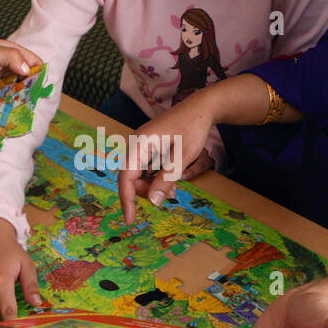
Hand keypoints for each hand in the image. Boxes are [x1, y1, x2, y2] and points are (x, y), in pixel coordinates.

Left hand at [0, 39, 40, 97]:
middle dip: (34, 85)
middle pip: (31, 76)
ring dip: (26, 94)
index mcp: (14, 53)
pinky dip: (16, 100)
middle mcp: (13, 67)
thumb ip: (12, 57)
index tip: (42, 81)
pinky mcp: (2, 91)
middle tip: (35, 93)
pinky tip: (17, 103)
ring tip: (27, 100)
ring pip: (23, 88)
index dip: (39, 70)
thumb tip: (27, 69)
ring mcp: (8, 79)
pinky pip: (13, 96)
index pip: (33, 61)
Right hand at [118, 91, 217, 223]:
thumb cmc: (192, 128)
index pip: (125, 177)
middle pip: (132, 178)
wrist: (201, 108)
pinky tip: (171, 180)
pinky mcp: (148, 148)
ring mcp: (141, 146)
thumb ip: (166, 179)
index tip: (130, 220)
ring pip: (140, 176)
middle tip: (171, 194)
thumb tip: (152, 201)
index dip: (126, 200)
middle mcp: (136, 145)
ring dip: (154, 186)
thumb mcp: (182, 156)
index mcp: (139, 144)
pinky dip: (157, 178)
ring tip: (174, 188)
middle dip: (148, 191)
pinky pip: (146, 169)